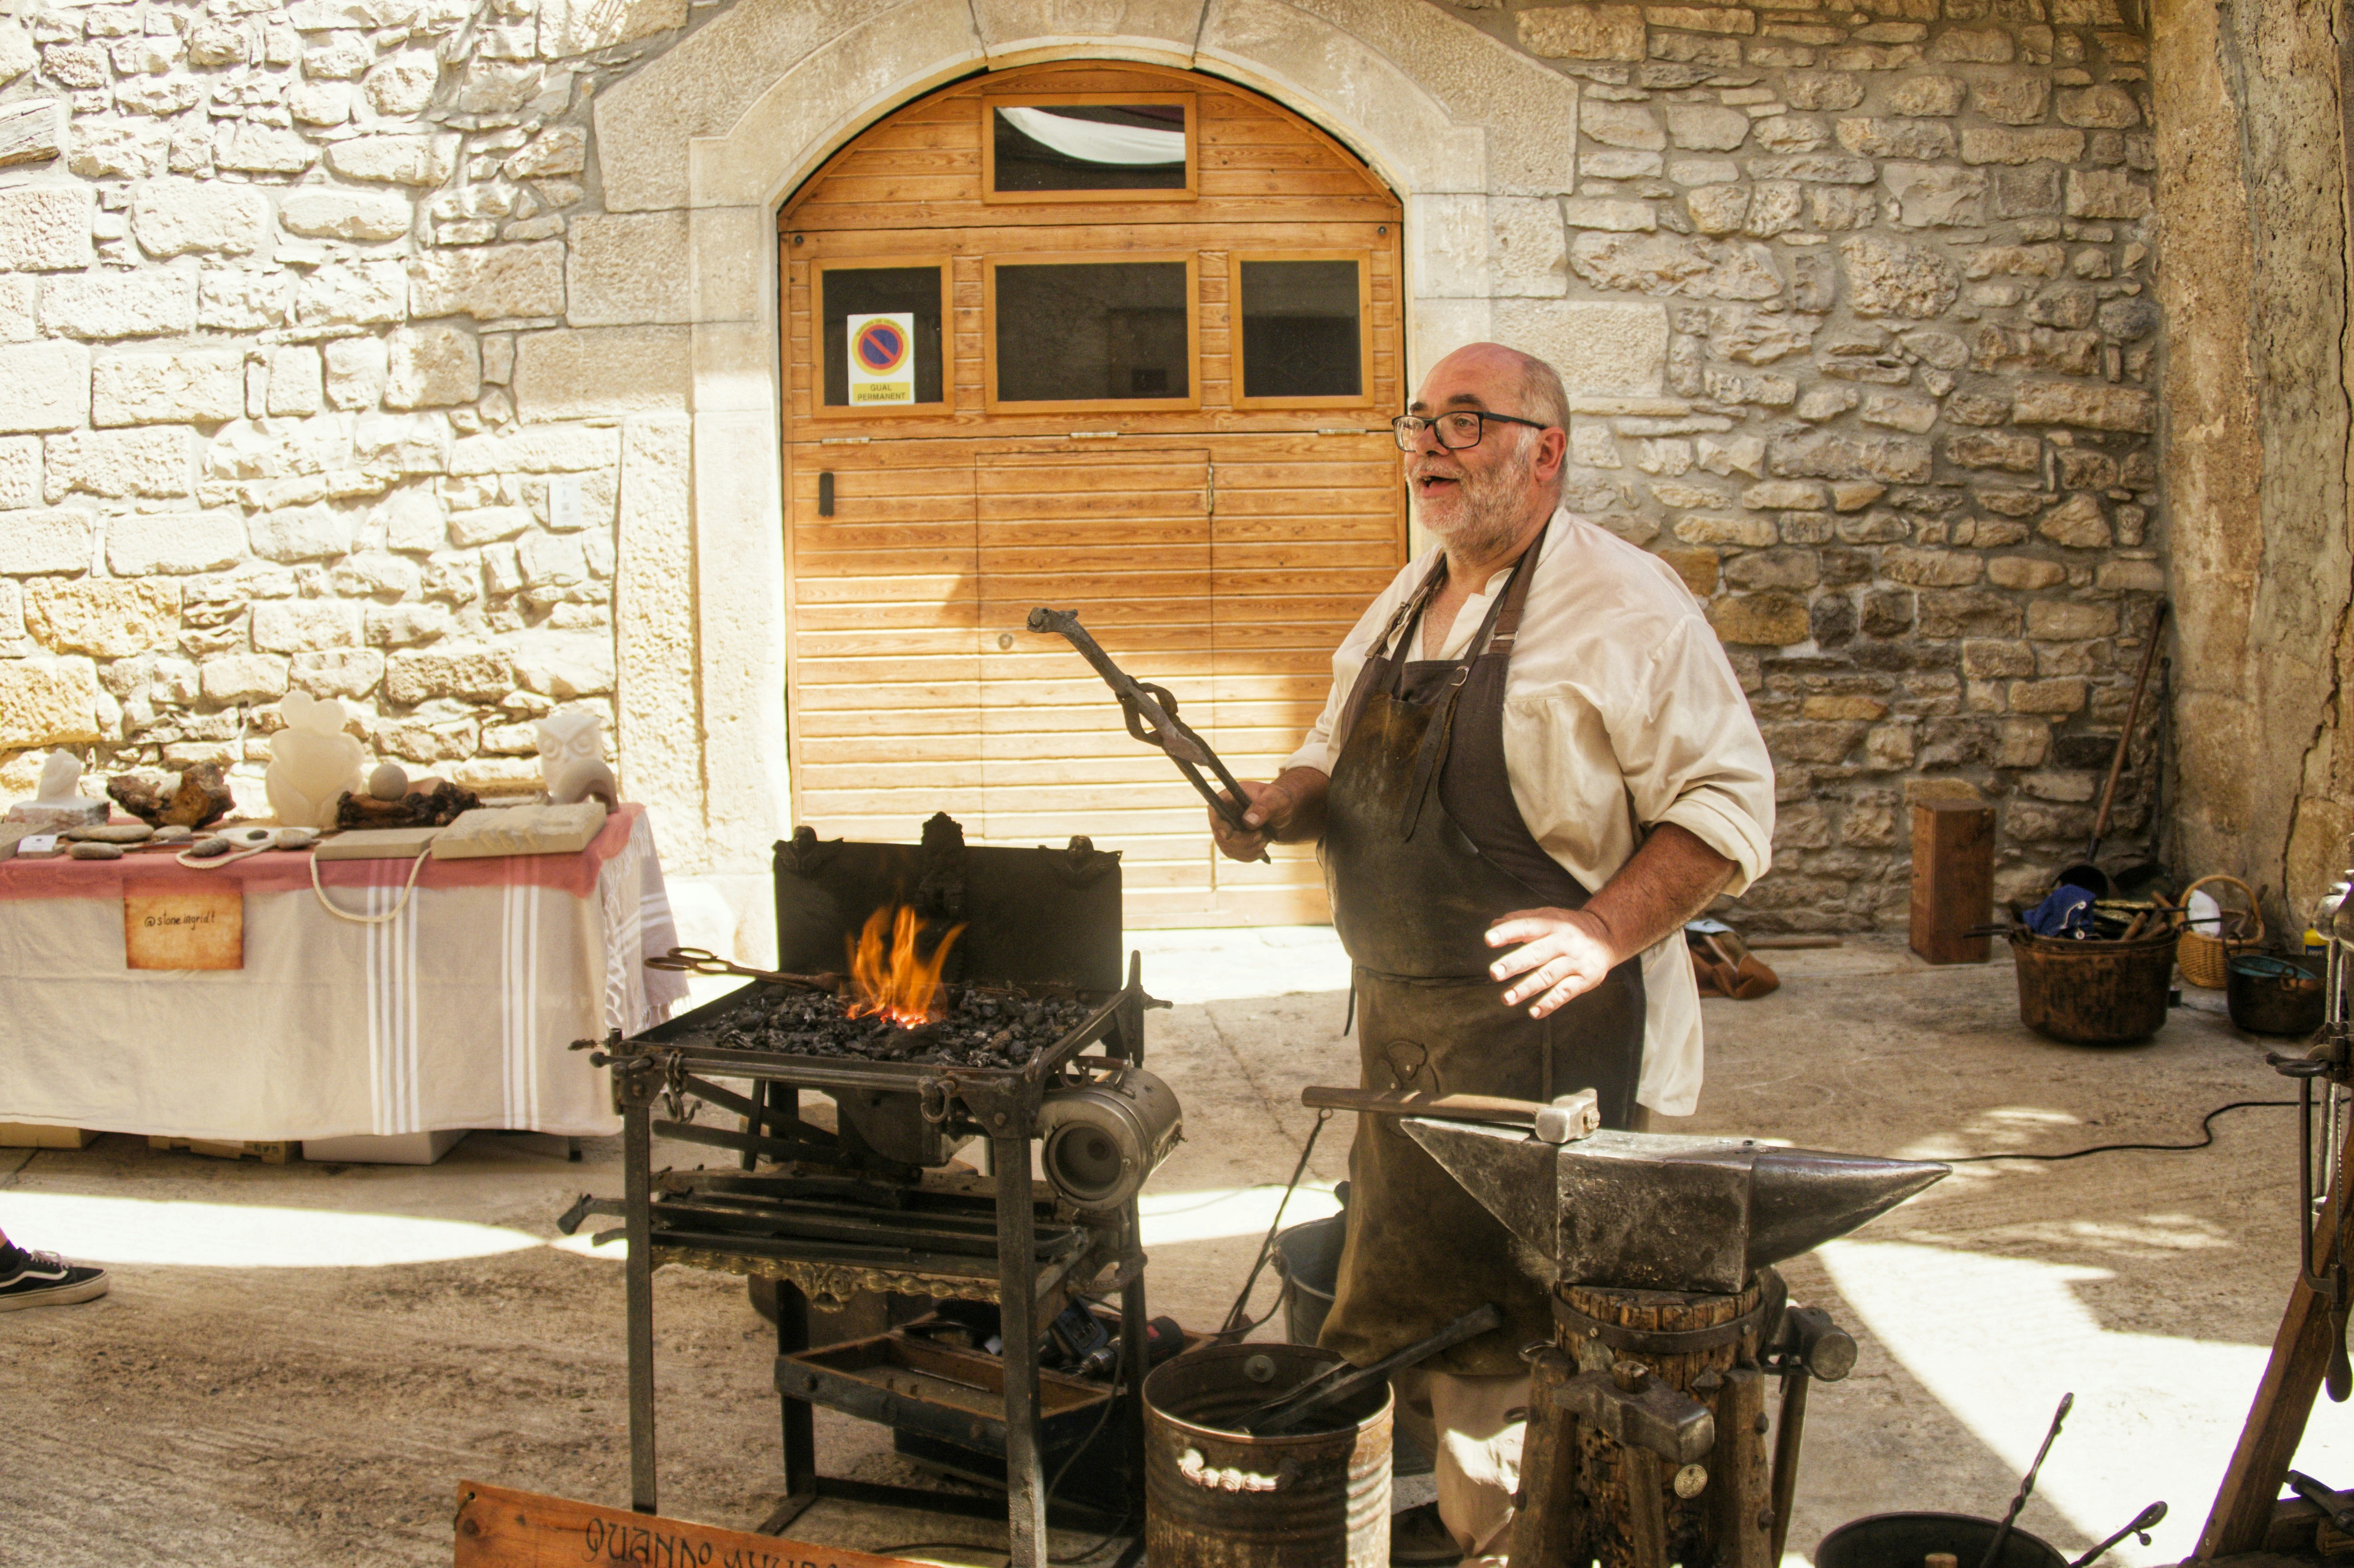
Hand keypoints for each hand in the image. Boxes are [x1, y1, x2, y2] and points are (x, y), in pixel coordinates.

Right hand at [1210, 778, 1287, 863]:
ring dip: (1247, 850)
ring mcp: (1227, 829)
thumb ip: (1264, 806)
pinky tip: (1261, 852)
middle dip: (1241, 841)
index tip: (1230, 834)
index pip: (1214, 811)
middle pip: (1220, 835)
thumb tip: (1248, 821)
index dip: (1218, 825)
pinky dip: (1248, 856)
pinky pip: (1235, 854)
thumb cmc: (1278, 800)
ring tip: (1264, 842)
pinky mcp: (1234, 842)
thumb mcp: (1277, 798)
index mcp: (1229, 798)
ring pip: (1227, 848)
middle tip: (1260, 837)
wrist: (1282, 812)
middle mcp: (1224, 814)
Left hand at [1485, 906, 1619, 1018]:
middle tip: (1494, 973)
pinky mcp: (1586, 978)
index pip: (1528, 926)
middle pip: (1537, 953)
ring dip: (1526, 988)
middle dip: (1514, 963)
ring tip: (1506, 998)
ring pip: (1549, 975)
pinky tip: (1534, 1012)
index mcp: (1552, 923)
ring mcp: (1575, 961)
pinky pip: (1566, 992)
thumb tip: (1495, 924)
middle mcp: (1564, 941)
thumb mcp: (1549, 916)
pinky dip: (1549, 1003)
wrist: (1607, 935)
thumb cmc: (1568, 926)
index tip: (1489, 939)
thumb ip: (1522, 920)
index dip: (1508, 932)